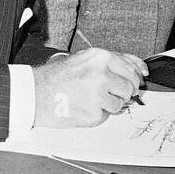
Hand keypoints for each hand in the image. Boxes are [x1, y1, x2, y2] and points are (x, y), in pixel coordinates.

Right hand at [33, 48, 148, 127]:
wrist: (34, 94)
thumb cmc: (54, 77)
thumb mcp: (82, 59)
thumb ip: (109, 61)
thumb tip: (137, 66)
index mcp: (100, 58)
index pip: (131, 67)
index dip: (137, 75)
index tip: (139, 78)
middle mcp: (102, 75)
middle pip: (129, 86)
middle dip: (124, 91)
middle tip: (111, 92)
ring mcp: (99, 95)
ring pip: (120, 103)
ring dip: (110, 104)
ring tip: (91, 99)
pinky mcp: (94, 114)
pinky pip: (106, 116)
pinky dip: (98, 114)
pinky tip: (84, 106)